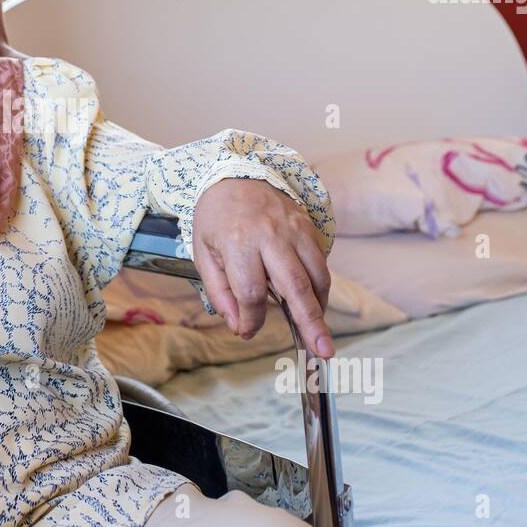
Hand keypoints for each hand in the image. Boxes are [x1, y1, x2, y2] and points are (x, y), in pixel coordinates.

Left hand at [191, 178, 333, 356]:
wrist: (234, 175)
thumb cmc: (215, 218)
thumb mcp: (203, 254)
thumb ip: (220, 292)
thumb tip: (240, 325)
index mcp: (239, 242)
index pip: (251, 292)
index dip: (251, 318)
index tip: (247, 330)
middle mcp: (271, 236)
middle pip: (295, 286)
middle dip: (310, 322)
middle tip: (323, 352)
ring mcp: (294, 229)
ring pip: (316, 276)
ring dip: (319, 308)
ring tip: (318, 333)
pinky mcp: (308, 226)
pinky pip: (320, 263)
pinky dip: (319, 287)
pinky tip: (312, 302)